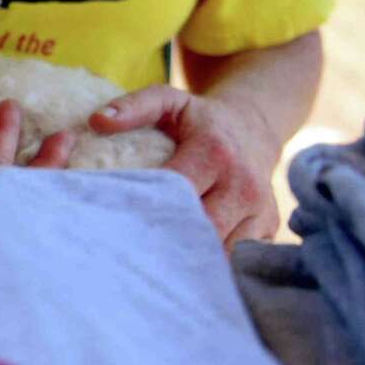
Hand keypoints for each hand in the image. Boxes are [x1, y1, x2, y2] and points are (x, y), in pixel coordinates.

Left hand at [89, 86, 281, 248]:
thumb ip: (133, 107)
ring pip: (218, 251)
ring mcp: (260, 210)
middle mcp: (243, 185)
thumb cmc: (199, 120)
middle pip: (199, 228)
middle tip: (128, 250)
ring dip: (186, 259)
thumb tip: (97, 121)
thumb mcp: (168, 101)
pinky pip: (236, 257)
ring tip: (152, 261)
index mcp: (215, 152)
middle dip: (164, 241)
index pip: (176, 190)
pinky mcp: (268, 228)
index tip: (114, 218)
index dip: (144, 207)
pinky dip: (209, 264)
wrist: (253, 129)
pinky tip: (182, 263)